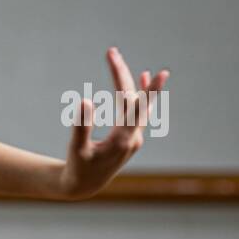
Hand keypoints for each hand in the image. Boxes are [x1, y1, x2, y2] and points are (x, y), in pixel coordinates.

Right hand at [59, 48, 168, 200]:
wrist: (85, 186)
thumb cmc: (78, 167)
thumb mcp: (76, 149)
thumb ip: (81, 126)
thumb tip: (85, 100)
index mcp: (122, 140)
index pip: (137, 110)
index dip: (150, 90)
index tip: (162, 73)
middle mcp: (133, 137)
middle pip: (133, 99)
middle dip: (121, 74)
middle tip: (111, 52)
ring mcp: (134, 137)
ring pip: (136, 103)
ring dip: (131, 81)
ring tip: (127, 60)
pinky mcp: (132, 137)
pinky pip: (139, 111)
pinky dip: (140, 94)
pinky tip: (143, 77)